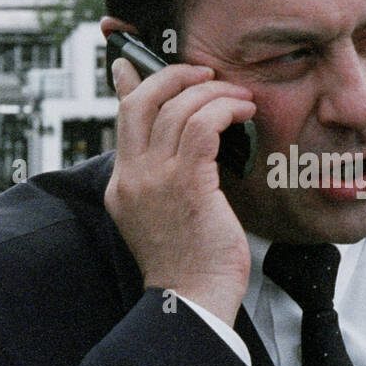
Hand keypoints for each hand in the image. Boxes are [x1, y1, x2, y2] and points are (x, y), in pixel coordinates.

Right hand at [105, 57, 255, 326]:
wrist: (191, 303)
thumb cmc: (191, 266)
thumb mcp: (167, 216)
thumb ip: (169, 176)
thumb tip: (185, 143)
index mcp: (122, 185)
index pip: (123, 116)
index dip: (132, 82)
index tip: (137, 62)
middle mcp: (131, 177)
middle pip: (142, 100)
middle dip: (174, 75)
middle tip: (205, 75)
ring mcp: (155, 180)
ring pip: (176, 107)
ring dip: (212, 93)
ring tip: (237, 97)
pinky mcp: (186, 185)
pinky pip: (201, 126)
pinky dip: (224, 109)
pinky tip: (243, 112)